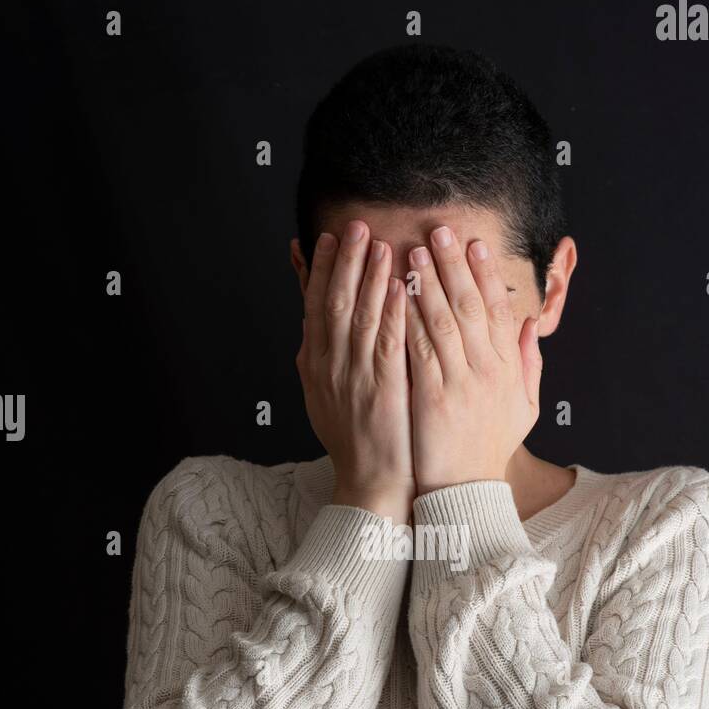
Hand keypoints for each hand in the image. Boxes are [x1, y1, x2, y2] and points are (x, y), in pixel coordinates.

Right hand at [296, 219, 414, 522]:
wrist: (370, 482)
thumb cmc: (355, 439)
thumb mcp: (323, 394)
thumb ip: (319, 356)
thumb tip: (310, 324)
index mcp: (316, 364)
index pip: (316, 306)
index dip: (320, 270)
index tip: (326, 239)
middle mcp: (331, 366)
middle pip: (334, 302)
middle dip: (344, 261)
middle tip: (354, 226)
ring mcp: (356, 376)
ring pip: (360, 316)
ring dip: (369, 277)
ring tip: (378, 242)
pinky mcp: (384, 389)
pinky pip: (388, 343)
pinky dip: (392, 312)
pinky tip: (398, 286)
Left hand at [405, 227, 541, 496]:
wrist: (466, 491)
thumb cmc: (489, 449)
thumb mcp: (524, 408)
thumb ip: (529, 364)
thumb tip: (530, 324)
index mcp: (508, 369)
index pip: (500, 310)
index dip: (487, 274)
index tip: (475, 244)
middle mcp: (486, 371)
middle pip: (471, 306)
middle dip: (454, 265)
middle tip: (440, 231)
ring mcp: (459, 383)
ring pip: (442, 321)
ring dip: (427, 283)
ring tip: (413, 252)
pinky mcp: (430, 397)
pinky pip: (417, 349)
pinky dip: (407, 318)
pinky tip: (395, 295)